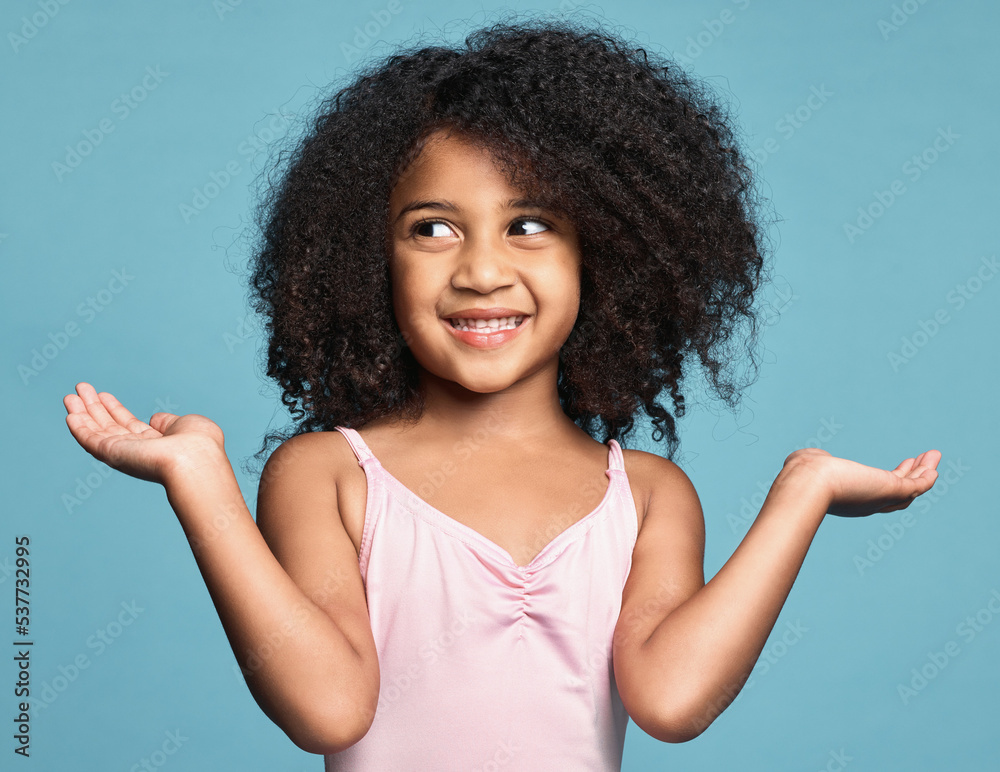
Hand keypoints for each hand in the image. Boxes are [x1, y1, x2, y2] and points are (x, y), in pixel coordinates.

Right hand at [63, 382, 226, 486]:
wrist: (196, 459)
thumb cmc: (200, 443)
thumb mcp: (187, 424)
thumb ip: (168, 422)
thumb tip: (155, 420)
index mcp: (157, 444)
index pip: (130, 425)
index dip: (115, 410)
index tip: (104, 395)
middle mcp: (138, 451)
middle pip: (109, 427)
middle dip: (94, 408)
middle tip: (81, 388)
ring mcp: (125, 454)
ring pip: (96, 432)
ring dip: (82, 413)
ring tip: (70, 395)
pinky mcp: (113, 455)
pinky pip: (90, 441)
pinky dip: (79, 428)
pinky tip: (70, 413)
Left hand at [783, 447, 940, 517]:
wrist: (808, 483)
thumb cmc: (802, 474)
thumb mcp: (809, 462)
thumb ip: (817, 461)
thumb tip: (819, 457)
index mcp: (849, 499)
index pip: (876, 493)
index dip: (891, 481)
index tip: (902, 467)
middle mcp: (867, 503)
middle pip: (898, 494)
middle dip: (911, 477)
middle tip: (922, 462)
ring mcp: (880, 498)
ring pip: (909, 488)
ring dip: (923, 472)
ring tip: (933, 456)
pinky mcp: (889, 490)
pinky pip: (915, 486)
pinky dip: (926, 476)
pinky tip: (933, 463)